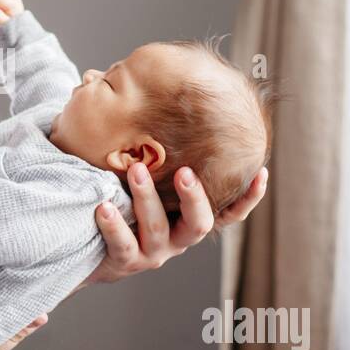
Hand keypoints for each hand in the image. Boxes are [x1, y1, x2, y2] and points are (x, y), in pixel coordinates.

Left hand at [77, 165, 268, 290]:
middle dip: (194, 196)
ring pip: (157, 228)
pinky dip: (115, 225)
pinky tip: (104, 206)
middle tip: (184, 171)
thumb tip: (140, 88)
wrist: (89, 246)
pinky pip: (122, 244)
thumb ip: (148, 146)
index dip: (248, 197)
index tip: (260, 171)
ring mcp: (153, 252)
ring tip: (136, 170)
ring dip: (147, 197)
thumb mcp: (142, 178)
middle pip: (199, 223)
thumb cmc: (121, 201)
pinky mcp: (124, 261)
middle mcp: (178, 239)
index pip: (228, 212)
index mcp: (189, 219)